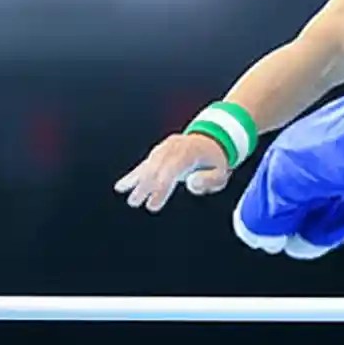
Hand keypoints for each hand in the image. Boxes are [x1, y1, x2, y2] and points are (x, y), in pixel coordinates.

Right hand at [114, 133, 230, 212]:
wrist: (210, 140)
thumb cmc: (215, 161)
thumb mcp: (221, 172)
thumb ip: (209, 180)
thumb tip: (191, 184)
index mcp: (190, 151)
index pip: (172, 170)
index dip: (161, 188)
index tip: (153, 204)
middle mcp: (174, 147)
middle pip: (156, 167)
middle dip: (145, 186)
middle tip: (135, 202)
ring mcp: (164, 148)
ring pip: (147, 165)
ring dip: (137, 181)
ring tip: (129, 197)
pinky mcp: (158, 152)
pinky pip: (144, 164)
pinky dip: (134, 175)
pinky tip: (121, 186)